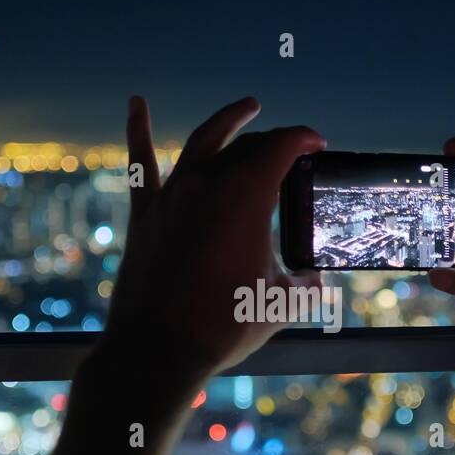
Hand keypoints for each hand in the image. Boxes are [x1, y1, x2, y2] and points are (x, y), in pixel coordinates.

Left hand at [101, 95, 325, 383]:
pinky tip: (136, 105)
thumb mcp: (281, 304)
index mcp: (247, 194)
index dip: (304, 139)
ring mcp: (172, 195)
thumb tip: (315, 280)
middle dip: (274, 140)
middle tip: (291, 147)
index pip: (282, 146)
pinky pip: (141, 164)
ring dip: (227, 122)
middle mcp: (208, 182)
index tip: (317, 145)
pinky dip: (138, 131)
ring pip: (202, 142)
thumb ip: (305, 284)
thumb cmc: (224, 325)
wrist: (160, 348)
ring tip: (247, 108)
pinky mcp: (145, 215)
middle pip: (246, 145)